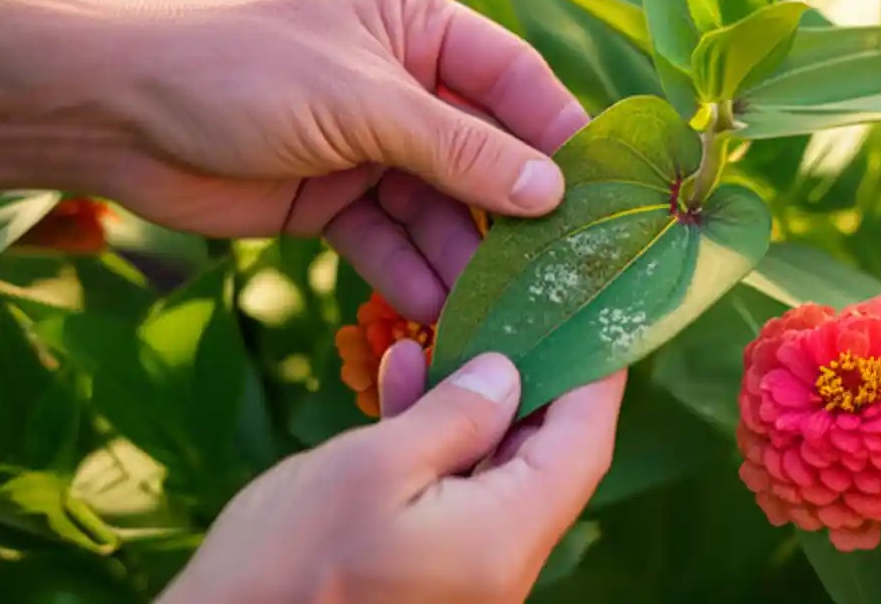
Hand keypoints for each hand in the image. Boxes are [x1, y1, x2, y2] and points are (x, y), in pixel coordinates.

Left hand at [75, 0, 584, 321]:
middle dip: (513, 209)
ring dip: (464, 254)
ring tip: (503, 306)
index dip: (556, 133)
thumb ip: (458, 148)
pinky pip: (388, 239)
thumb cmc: (241, 73)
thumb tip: (549, 190)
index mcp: (414, 28)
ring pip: (437, 206)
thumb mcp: (363, 101)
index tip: (602, 189)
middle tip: (560, 267)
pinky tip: (438, 309)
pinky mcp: (331, 201)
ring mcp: (365, 146)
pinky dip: (410, 273)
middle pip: (480, 152)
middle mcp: (400, 85)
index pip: (510, 79)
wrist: (114, 115)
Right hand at [159, 346, 625, 603]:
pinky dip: (437, 440)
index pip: (583, 445)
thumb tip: (509, 374)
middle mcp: (502, 563)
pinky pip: (456, 494)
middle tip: (518, 308)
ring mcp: (468, 573)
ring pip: (497, 470)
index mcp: (505, 539)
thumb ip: (454, 415)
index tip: (591, 313)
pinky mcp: (430, 572)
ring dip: (475, 403)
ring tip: (446, 332)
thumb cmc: (286, 562)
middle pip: (547, 457)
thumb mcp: (374, 465)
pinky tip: (402, 379)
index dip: (594, 375)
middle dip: (534, 379)